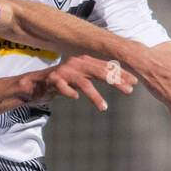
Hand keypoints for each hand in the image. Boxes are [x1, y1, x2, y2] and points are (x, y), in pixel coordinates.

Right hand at [22, 56, 136, 111]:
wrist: (36, 83)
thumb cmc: (62, 81)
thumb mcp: (81, 77)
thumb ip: (95, 75)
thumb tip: (116, 77)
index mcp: (85, 62)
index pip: (106, 67)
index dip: (121, 74)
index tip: (134, 82)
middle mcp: (76, 64)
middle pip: (100, 72)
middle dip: (115, 81)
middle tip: (129, 91)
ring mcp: (64, 72)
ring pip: (84, 83)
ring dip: (95, 96)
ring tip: (103, 108)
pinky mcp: (53, 80)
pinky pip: (62, 86)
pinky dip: (69, 92)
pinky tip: (75, 98)